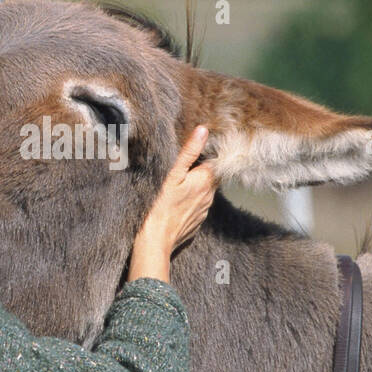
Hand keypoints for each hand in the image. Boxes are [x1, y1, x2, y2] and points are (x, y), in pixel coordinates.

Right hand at [128, 126, 218, 283]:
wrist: (155, 241)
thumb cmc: (160, 206)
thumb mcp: (172, 175)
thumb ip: (189, 152)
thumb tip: (203, 130)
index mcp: (205, 181)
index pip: (216, 161)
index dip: (209, 153)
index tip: (198, 149)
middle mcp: (209, 195)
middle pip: (211, 176)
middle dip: (202, 168)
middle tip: (186, 164)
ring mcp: (204, 210)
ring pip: (205, 190)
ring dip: (197, 184)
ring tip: (180, 181)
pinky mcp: (197, 221)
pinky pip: (198, 205)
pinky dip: (191, 199)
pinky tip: (178, 199)